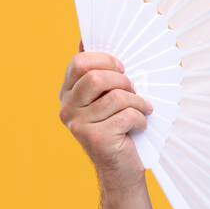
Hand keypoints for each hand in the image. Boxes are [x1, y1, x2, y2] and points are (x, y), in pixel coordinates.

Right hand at [58, 38, 153, 193]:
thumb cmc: (118, 128)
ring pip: (116, 97)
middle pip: (97, 77)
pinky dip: (141, 119)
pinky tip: (139, 126)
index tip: (121, 68)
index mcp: (68, 93)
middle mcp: (67, 107)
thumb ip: (98, 72)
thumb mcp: (107, 98)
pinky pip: (127, 115)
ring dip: (137, 102)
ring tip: (141, 110)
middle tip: (133, 90)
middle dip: (123, 81)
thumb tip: (85, 39)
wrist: (120, 169)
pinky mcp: (95, 138)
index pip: (80, 62)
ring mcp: (78, 124)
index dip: (106, 60)